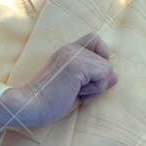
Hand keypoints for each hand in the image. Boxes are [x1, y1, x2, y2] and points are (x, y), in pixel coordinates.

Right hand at [0, 34, 116, 131]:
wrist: (30, 106)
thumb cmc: (49, 102)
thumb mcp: (76, 88)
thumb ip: (94, 79)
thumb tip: (115, 76)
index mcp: (67, 51)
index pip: (95, 40)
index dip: (100, 55)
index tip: (87, 76)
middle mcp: (71, 48)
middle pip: (106, 59)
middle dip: (97, 81)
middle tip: (74, 91)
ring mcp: (73, 54)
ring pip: (107, 69)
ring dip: (96, 86)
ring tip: (74, 92)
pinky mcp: (77, 65)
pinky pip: (104, 75)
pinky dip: (95, 89)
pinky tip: (75, 92)